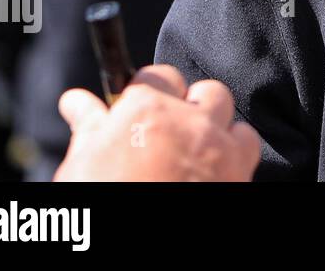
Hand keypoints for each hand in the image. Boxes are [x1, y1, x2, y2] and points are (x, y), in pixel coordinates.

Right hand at [53, 65, 261, 180]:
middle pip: (202, 90)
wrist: (140, 249)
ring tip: (192, 147)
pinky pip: (248, 140)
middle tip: (169, 130)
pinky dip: (235, 147)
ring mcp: (217, 144)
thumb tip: (76, 102)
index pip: (159, 75)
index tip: (143, 106)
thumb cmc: (102, 197)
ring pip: (227, 110)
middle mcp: (187, 120)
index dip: (151, 90)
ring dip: (214, 122)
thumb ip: (88, 127)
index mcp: (145, 110)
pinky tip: (212, 164)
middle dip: (189, 104)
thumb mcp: (83, 165)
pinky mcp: (239, 168)